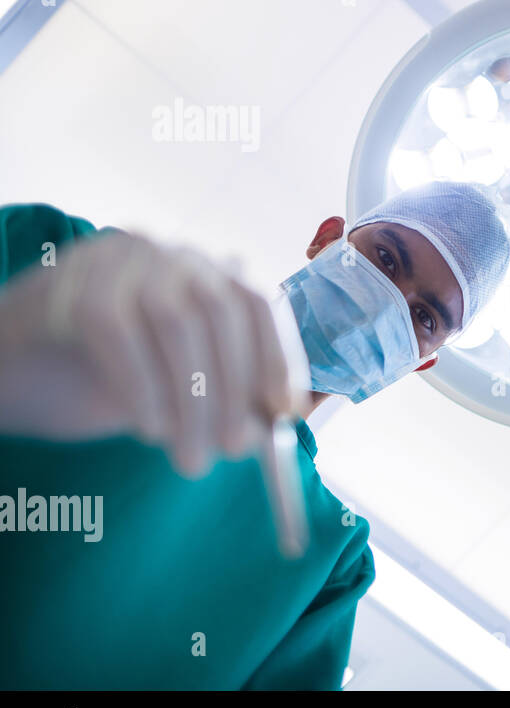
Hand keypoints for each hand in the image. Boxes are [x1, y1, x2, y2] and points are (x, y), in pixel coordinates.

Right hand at [0, 232, 293, 476]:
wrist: (10, 374)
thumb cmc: (104, 381)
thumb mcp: (177, 394)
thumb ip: (224, 404)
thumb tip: (267, 431)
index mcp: (204, 271)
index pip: (256, 301)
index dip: (276, 355)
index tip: (284, 411)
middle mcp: (169, 253)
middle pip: (220, 310)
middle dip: (233, 388)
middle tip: (231, 450)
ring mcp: (120, 258)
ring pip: (175, 319)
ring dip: (190, 397)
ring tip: (188, 455)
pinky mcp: (73, 280)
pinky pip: (117, 329)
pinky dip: (141, 384)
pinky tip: (148, 427)